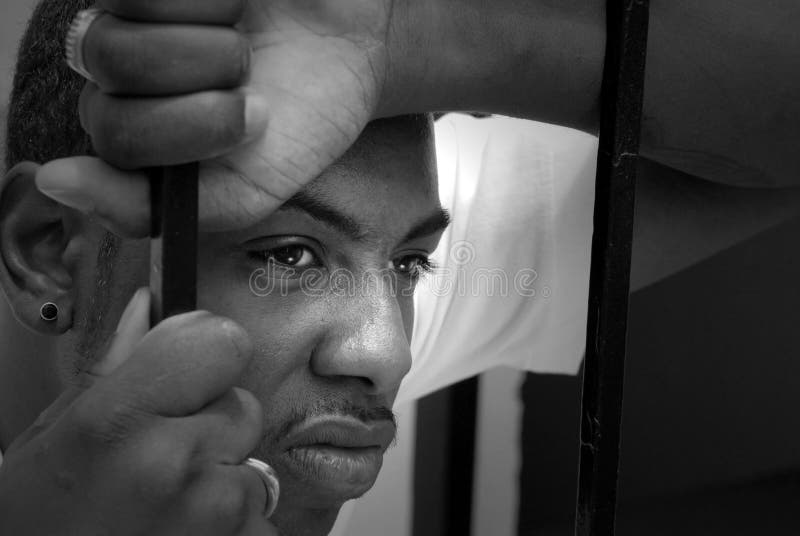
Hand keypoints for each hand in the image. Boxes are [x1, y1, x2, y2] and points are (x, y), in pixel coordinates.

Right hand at [0, 289, 276, 534]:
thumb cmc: (38, 519)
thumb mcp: (55, 438)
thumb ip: (112, 367)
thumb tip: (147, 303)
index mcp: (118, 421)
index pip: (224, 343)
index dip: (208, 355)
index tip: (190, 375)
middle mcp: (172, 463)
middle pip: (245, 406)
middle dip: (213, 429)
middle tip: (164, 463)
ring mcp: (213, 514)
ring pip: (256, 467)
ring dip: (224, 482)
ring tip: (169, 509)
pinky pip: (261, 519)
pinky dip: (234, 528)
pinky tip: (185, 535)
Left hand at [37, 0, 396, 234]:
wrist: (358, 45)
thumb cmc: (306, 116)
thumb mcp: (244, 189)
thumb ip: (153, 206)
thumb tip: (56, 182)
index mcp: (142, 133)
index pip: (114, 143)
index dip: (183, 136)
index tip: (254, 121)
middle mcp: (123, 77)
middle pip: (105, 99)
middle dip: (197, 103)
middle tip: (254, 88)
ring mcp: (129, 20)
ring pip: (114, 47)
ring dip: (204, 52)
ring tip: (245, 41)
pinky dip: (209, 4)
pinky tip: (238, 4)